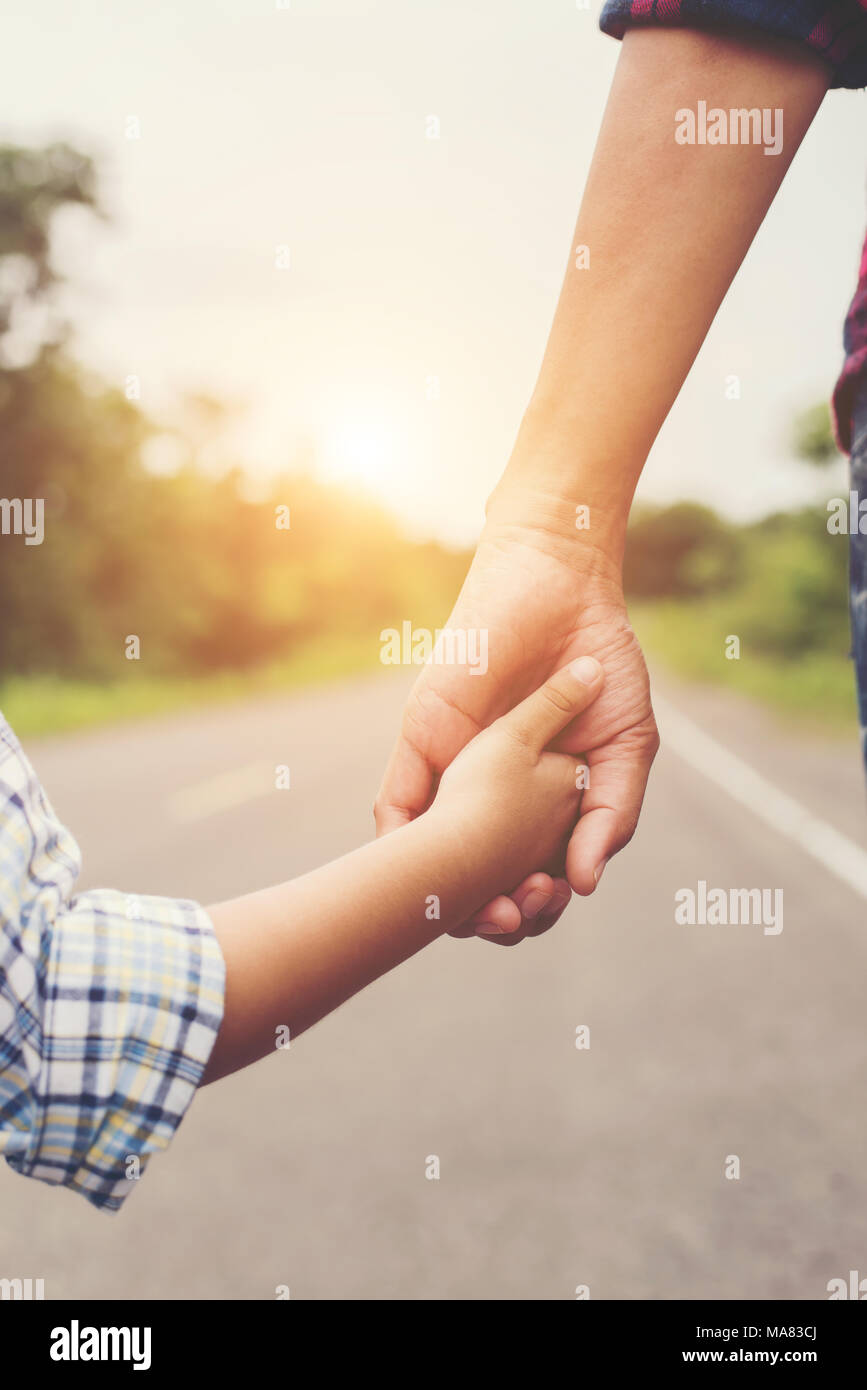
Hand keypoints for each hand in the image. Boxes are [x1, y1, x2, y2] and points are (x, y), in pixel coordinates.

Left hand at [374, 505, 658, 942]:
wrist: (566, 591)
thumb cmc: (604, 668)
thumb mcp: (627, 749)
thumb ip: (610, 814)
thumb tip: (587, 884)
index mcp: (537, 806)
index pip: (524, 876)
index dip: (529, 906)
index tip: (540, 913)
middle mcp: (488, 796)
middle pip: (472, 875)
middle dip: (484, 909)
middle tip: (507, 919)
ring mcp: (453, 770)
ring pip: (429, 850)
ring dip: (442, 888)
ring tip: (472, 908)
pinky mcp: (423, 738)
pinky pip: (397, 798)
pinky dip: (400, 840)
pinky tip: (413, 871)